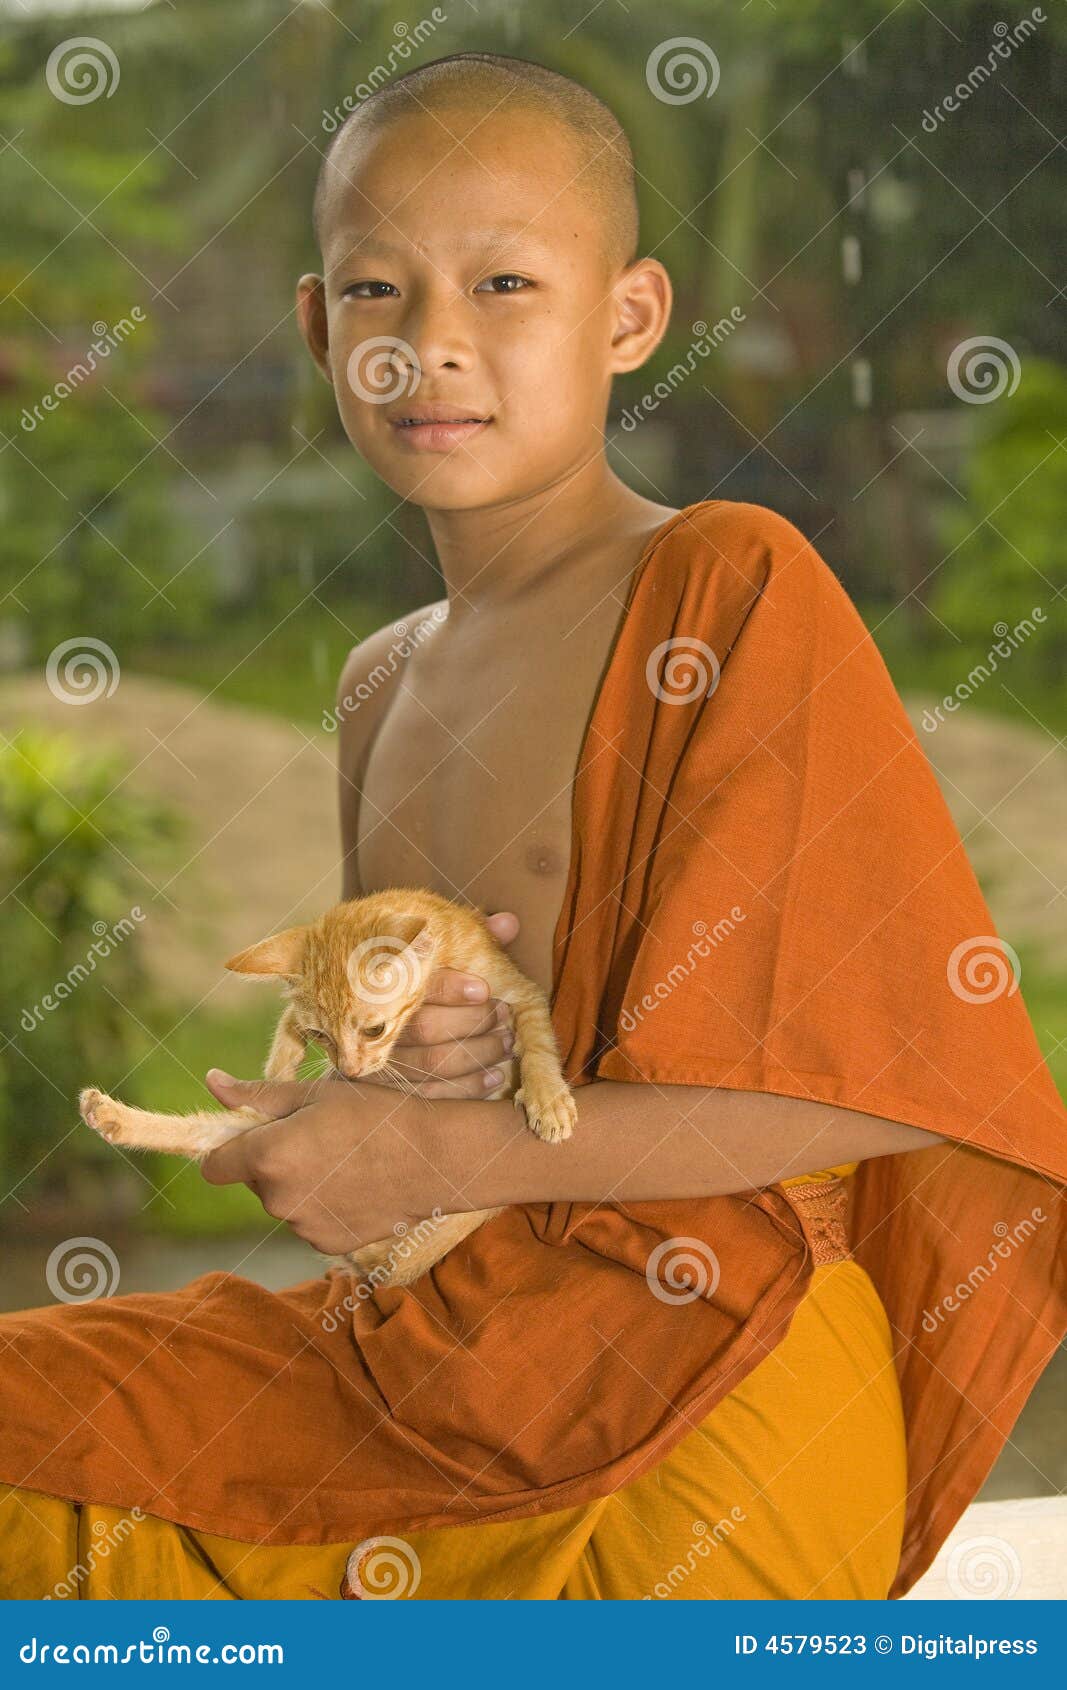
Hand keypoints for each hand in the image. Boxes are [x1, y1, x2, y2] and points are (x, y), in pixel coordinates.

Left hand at [199, 1072, 440, 1253]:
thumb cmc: (376, 1115)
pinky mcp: (326, 1243)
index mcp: (269, 1155)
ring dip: (300, 1184)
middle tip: (318, 1138)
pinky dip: (323, 1205)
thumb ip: (258, 1094)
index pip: (214, 1166)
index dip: (228, 1149)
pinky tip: (356, 1185)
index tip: (252, 1137)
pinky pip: (309, 1221)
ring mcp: (302, 1226)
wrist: (433, 1160)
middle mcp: (277, 1199)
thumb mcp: (316, 1093)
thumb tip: (212, 1082)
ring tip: (345, 1160)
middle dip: (274, 1161)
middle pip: (254, 1180)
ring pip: (284, 1201)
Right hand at [359, 908, 519, 1099]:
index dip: (450, 988)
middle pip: (426, 1027)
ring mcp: (381, 1059)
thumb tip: (510, 923)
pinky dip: (467, 1088)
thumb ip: (473, 934)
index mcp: (384, 981)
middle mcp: (376, 1021)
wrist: (360, 1014)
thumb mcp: (439, 948)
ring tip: (508, 1044)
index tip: (483, 989)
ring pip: (432, 1063)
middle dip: (474, 1023)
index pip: (412, 984)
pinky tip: (494, 1077)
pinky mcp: (390, 1088)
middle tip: (505, 1016)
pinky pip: (431, 1094)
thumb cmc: (414, 974)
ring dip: (478, 1055)